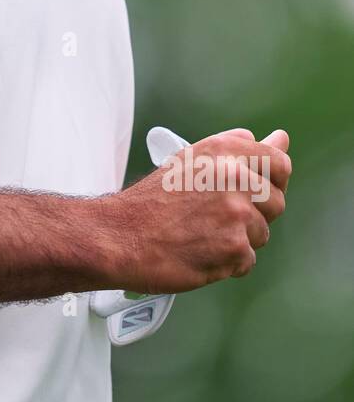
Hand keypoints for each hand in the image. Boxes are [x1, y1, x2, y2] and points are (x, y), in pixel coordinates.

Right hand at [108, 127, 291, 293]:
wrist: (121, 236)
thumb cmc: (152, 201)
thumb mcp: (192, 160)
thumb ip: (238, 148)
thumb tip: (279, 139)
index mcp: (225, 151)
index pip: (279, 162)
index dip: (273, 180)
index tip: (262, 188)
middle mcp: (235, 177)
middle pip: (276, 202)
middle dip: (254, 214)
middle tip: (218, 218)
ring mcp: (237, 214)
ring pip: (261, 233)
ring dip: (238, 239)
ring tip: (203, 234)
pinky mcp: (234, 248)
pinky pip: (247, 260)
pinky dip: (227, 263)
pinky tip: (200, 252)